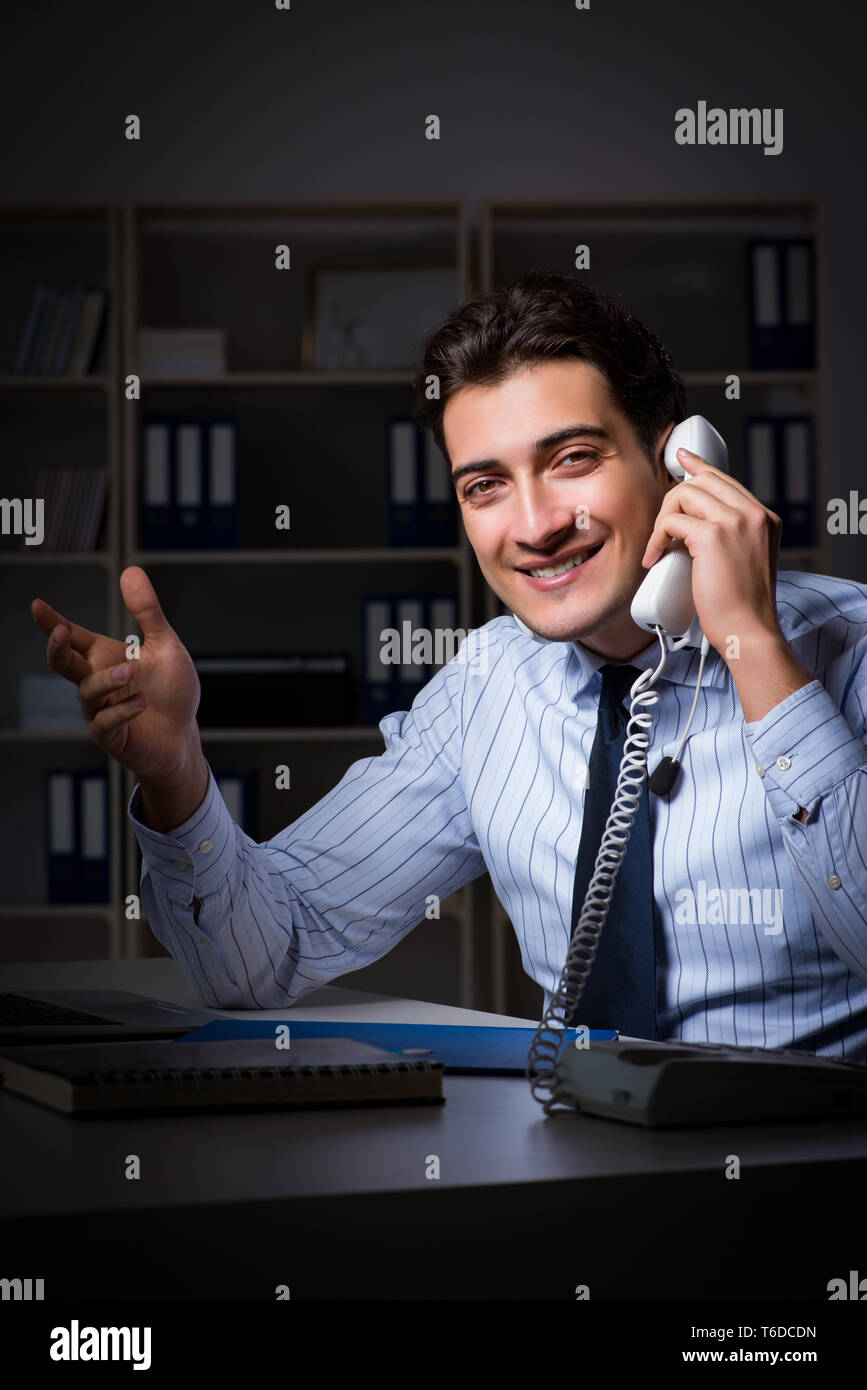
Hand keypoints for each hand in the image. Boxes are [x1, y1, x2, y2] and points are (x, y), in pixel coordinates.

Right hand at [31, 566, 200, 780]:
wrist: (183, 735)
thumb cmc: (171, 691)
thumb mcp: (166, 646)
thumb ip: (148, 612)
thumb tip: (132, 571)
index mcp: (105, 657)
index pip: (72, 636)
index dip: (52, 622)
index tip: (37, 606)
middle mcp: (96, 681)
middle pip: (62, 663)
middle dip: (56, 648)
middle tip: (60, 632)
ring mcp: (99, 710)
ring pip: (86, 692)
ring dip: (106, 680)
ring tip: (130, 672)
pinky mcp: (110, 736)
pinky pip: (104, 722)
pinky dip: (121, 710)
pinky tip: (141, 702)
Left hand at [640, 448, 784, 655]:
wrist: (748, 630)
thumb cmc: (742, 606)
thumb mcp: (746, 560)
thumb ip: (731, 537)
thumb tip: (693, 523)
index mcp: (764, 519)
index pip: (725, 480)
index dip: (699, 468)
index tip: (682, 459)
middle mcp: (753, 514)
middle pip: (701, 481)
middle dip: (672, 502)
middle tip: (662, 530)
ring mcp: (735, 522)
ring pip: (683, 495)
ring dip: (662, 521)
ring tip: (661, 548)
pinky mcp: (712, 536)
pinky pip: (670, 522)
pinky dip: (656, 539)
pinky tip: (656, 558)